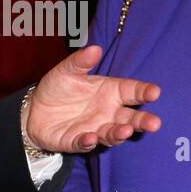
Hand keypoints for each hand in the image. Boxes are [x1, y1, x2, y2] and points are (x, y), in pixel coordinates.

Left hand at [24, 45, 160, 152]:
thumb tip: (95, 48)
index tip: (155, 92)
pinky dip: (89, 141)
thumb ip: (81, 61)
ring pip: (113, 134)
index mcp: (110, 91)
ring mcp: (95, 129)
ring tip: (126, 130)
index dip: (144, 92)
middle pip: (130, 118)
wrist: (35, 110)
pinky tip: (91, 138)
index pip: (131, 91)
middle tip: (155, 123)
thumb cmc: (58, 88)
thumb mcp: (67, 71)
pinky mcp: (78, 142)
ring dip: (120, 133)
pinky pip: (86, 143)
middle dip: (143, 121)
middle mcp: (108, 112)